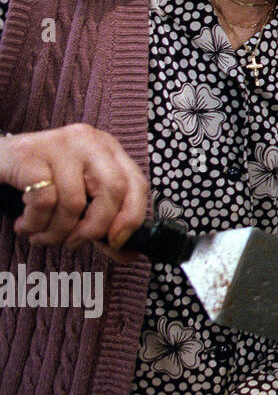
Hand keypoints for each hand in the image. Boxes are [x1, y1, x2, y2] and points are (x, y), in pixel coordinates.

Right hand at [0, 124, 148, 261]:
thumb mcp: (77, 198)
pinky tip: (25, 225)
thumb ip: (103, 222)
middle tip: (75, 243)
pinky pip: (43, 201)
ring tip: (42, 237)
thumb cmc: (40, 183)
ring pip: (74, 202)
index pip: (136, 184)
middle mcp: (88, 141)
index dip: (133, 217)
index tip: (117, 243)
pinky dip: (35, 224)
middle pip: (111, 190)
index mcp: (108, 150)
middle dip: (95, 227)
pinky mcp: (29, 154)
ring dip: (57, 232)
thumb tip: (128, 253)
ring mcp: (59, 144)